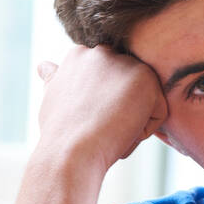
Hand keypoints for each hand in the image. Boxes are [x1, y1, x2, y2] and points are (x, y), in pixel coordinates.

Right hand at [36, 44, 168, 171]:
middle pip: (127, 90)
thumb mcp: (53, 96)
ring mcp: (126, 63)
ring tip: (107, 128)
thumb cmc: (60, 132)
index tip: (85, 116)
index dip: (99, 106)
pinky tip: (120, 131)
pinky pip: (158, 114)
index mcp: (80, 53)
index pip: (108, 82)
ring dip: (131, 120)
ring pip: (144, 102)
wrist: (71, 152)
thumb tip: (45, 65)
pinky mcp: (147, 80)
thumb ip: (56, 78)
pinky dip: (144, 130)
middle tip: (96, 124)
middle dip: (118, 110)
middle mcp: (103, 51)